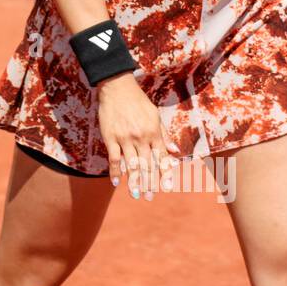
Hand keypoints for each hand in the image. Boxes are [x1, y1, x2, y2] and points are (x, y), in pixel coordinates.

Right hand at [97, 71, 178, 198]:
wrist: (117, 88)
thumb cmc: (138, 101)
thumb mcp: (155, 115)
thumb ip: (164, 135)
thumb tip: (175, 151)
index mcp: (154, 133)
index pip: (162, 158)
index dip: (165, 174)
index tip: (167, 188)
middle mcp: (141, 138)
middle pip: (147, 165)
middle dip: (150, 183)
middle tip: (150, 198)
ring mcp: (125, 138)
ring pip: (131, 165)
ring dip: (134, 182)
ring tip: (136, 195)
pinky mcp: (111, 137)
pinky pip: (114, 158)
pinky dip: (115, 171)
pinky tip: (116, 182)